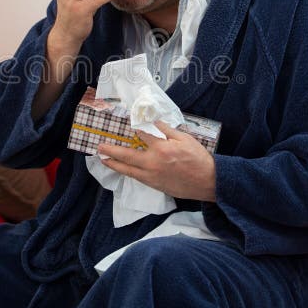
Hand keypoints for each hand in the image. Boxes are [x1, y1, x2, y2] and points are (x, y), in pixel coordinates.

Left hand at [97, 121, 216, 201]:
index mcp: (161, 148)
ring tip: (104, 159)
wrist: (207, 182)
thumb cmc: (198, 158)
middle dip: (111, 151)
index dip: (132, 128)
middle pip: (126, 156)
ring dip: (114, 164)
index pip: (141, 135)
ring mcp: (152, 176)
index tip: (124, 124)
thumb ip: (166, 130)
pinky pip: (136, 178)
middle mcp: (152, 163)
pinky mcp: (154, 185)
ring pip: (128, 171)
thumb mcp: (185, 138)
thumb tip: (152, 122)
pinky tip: (122, 169)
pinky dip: (127, 173)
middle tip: (99, 147)